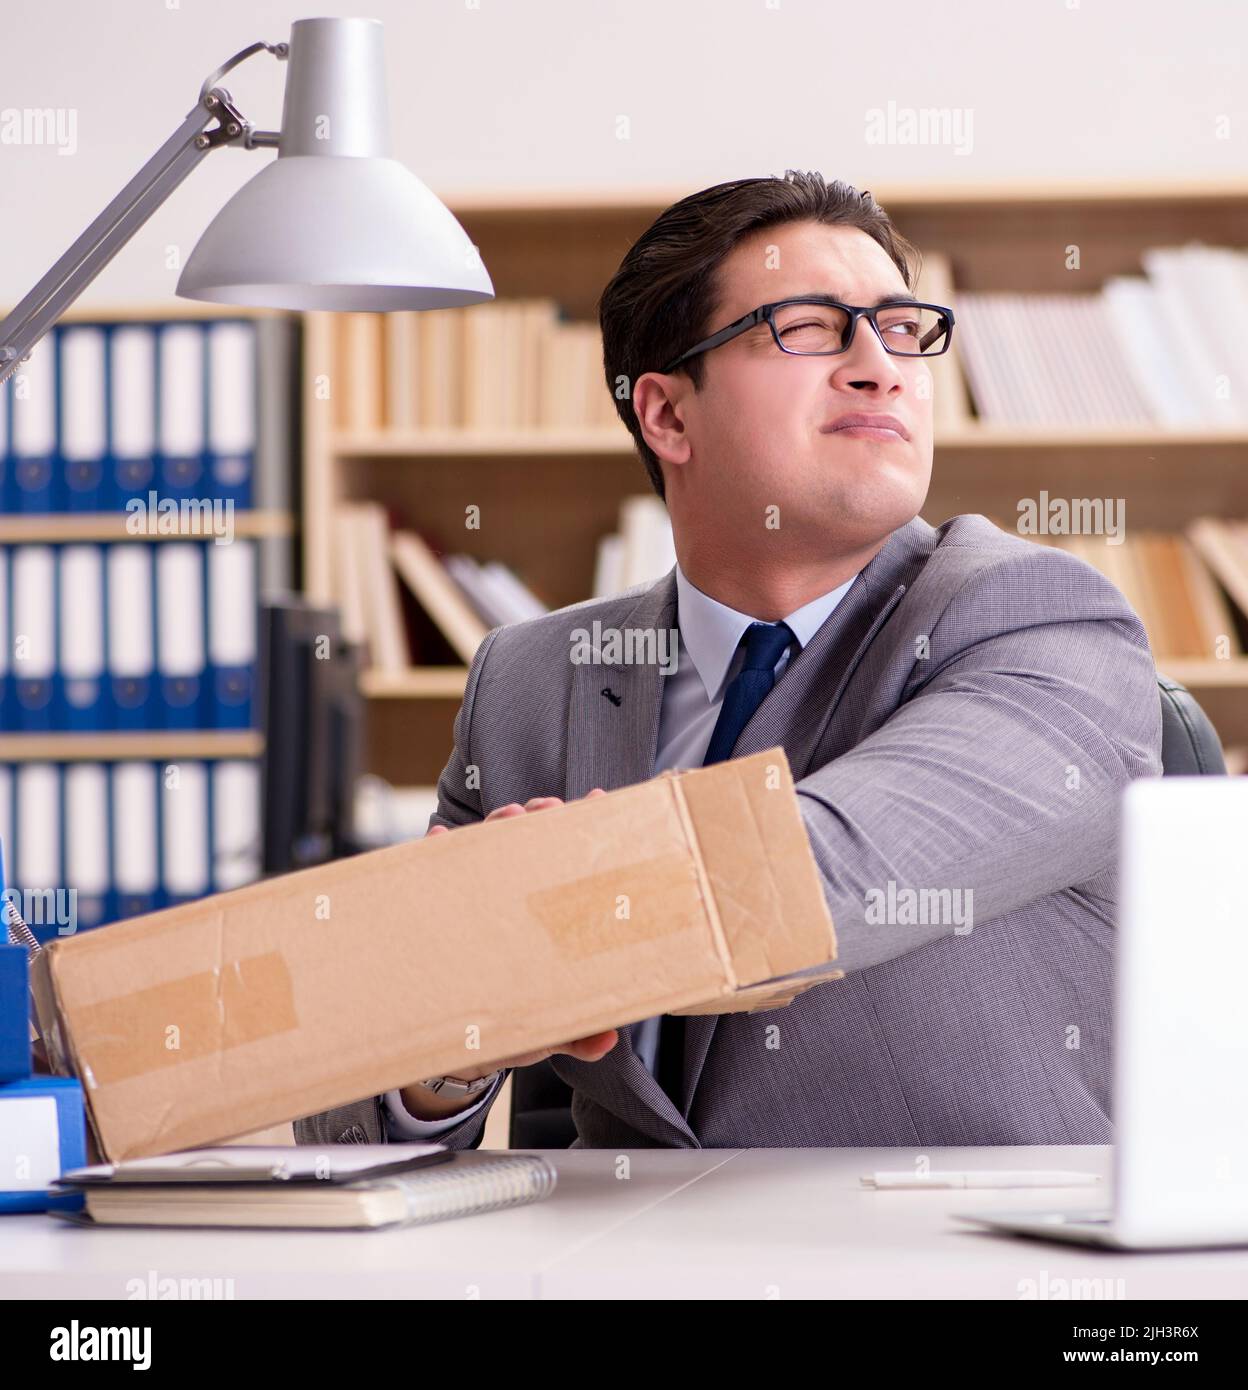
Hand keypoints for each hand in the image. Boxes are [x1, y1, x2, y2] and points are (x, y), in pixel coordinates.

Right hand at [422, 787, 618, 1082]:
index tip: (597, 802)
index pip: (568, 865)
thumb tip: (604, 1041)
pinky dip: (435, 854)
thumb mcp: (545, 1031)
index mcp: (545, 920)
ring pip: (488, 852)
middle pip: (529, 846)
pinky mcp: (440, 915)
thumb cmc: (510, 1029)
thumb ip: (576, 1034)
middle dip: (538, 818)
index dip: (583, 829)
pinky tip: (440, 840)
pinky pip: (434, 877)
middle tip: (545, 809)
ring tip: (507, 818)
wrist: (454, 1052)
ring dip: (497, 828)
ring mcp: (477, 904)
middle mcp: (513, 902)